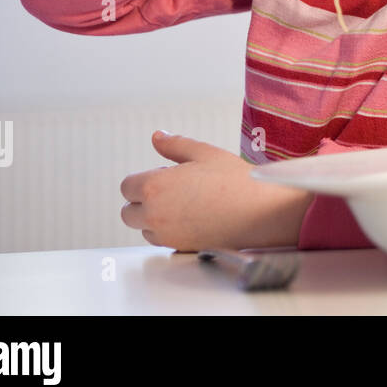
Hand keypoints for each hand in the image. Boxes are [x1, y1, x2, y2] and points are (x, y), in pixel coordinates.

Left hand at [120, 131, 310, 251]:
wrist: (259, 212)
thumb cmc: (235, 180)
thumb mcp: (204, 153)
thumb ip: (175, 145)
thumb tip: (157, 137)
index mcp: (155, 186)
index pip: (127, 186)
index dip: (143, 179)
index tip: (164, 176)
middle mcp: (154, 214)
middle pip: (128, 212)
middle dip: (143, 201)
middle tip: (172, 190)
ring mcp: (165, 234)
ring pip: (144, 228)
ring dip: (154, 217)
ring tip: (186, 204)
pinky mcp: (178, 248)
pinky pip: (161, 240)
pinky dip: (169, 231)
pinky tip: (194, 218)